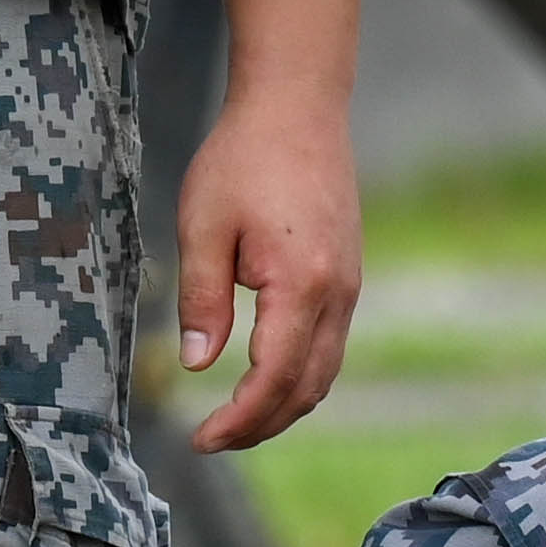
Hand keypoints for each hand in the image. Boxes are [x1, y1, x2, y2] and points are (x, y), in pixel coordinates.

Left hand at [173, 86, 361, 452]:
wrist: (299, 106)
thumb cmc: (245, 157)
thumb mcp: (203, 225)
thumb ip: (202, 299)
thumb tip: (196, 365)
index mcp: (302, 286)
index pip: (274, 380)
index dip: (239, 420)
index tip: (202, 439)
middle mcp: (337, 296)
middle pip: (307, 391)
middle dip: (261, 426)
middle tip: (213, 439)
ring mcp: (349, 290)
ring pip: (323, 375)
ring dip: (281, 407)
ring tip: (235, 419)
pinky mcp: (346, 280)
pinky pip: (328, 349)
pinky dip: (297, 378)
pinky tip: (262, 378)